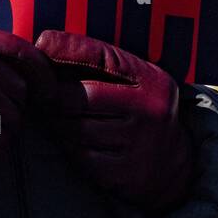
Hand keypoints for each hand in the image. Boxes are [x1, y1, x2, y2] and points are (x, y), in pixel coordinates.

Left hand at [34, 31, 193, 213]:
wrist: (176, 165)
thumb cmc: (138, 111)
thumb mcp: (133, 81)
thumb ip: (99, 62)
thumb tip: (43, 43)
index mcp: (150, 80)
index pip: (102, 56)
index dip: (67, 48)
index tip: (41, 44)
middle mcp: (150, 110)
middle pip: (81, 97)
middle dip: (55, 95)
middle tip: (42, 94)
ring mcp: (140, 144)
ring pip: (76, 129)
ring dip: (58, 123)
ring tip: (56, 117)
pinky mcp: (127, 174)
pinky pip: (81, 158)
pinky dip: (70, 148)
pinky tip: (73, 142)